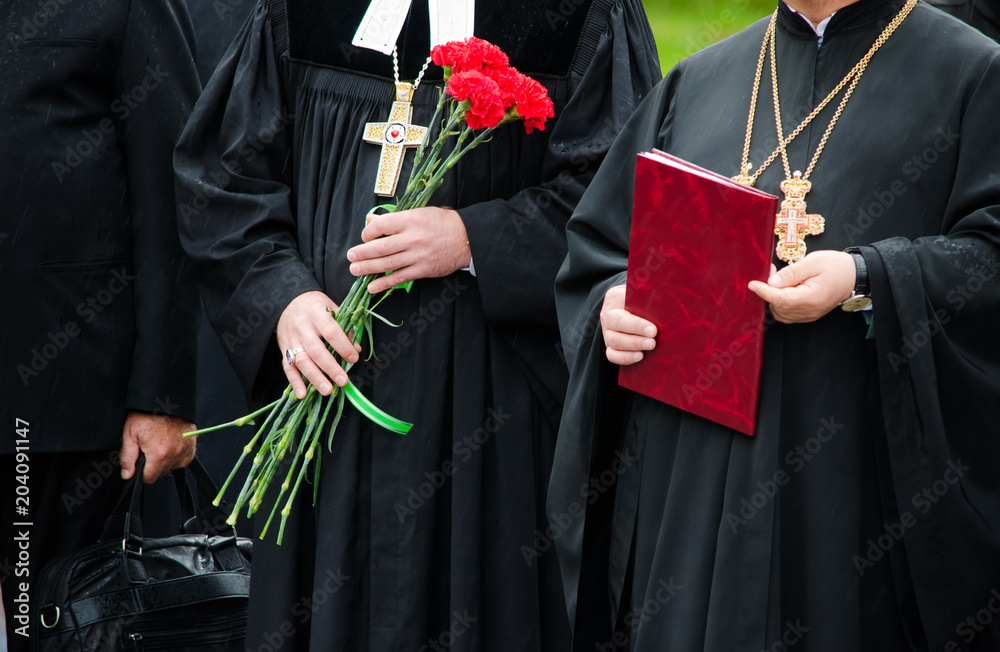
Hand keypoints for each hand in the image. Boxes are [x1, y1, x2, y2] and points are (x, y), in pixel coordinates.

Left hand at [120, 412, 196, 482]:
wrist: (166, 397)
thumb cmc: (147, 413)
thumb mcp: (130, 433)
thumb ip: (127, 457)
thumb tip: (127, 475)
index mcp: (159, 454)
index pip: (149, 478)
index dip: (142, 471)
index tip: (141, 461)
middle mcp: (175, 454)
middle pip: (161, 473)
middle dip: (154, 465)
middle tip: (149, 448)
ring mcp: (186, 450)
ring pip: (172, 467)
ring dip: (166, 460)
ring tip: (160, 443)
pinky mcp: (192, 446)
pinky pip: (183, 460)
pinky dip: (177, 455)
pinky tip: (170, 444)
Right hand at [276, 291, 362, 397]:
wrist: (289, 301)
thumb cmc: (316, 307)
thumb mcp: (332, 309)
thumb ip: (345, 328)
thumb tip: (357, 348)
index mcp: (316, 314)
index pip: (331, 332)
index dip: (343, 346)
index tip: (354, 358)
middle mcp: (302, 328)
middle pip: (316, 350)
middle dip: (330, 368)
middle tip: (343, 381)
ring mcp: (291, 340)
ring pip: (302, 361)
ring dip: (315, 378)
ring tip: (327, 390)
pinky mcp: (283, 349)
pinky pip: (288, 368)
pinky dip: (295, 382)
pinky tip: (302, 394)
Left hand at [346, 207, 471, 293]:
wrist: (467, 237)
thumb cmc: (442, 223)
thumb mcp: (419, 213)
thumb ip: (394, 218)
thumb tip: (370, 220)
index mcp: (410, 220)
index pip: (382, 226)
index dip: (368, 232)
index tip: (364, 236)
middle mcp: (412, 238)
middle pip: (381, 247)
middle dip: (362, 253)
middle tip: (350, 256)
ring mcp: (418, 255)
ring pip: (388, 263)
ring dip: (368, 268)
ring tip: (355, 270)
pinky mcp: (423, 270)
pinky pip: (400, 278)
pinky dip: (385, 283)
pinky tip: (372, 287)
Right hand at [600, 285, 656, 365]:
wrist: (628, 306)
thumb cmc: (639, 298)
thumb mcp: (640, 291)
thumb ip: (647, 294)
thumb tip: (664, 299)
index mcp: (614, 299)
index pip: (623, 309)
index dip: (636, 324)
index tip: (653, 330)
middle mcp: (608, 316)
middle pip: (617, 326)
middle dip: (635, 336)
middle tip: (652, 340)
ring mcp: (607, 332)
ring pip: (614, 342)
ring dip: (632, 347)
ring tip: (649, 347)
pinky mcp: (610, 345)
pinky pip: (612, 355)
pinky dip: (625, 358)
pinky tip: (639, 357)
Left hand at [748, 250, 855, 323]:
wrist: (856, 276)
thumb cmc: (837, 267)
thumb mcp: (814, 262)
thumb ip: (791, 273)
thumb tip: (772, 282)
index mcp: (810, 298)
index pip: (780, 299)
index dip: (764, 292)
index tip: (752, 284)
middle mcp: (808, 311)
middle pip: (778, 307)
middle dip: (769, 291)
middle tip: (771, 271)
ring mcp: (808, 315)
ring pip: (780, 312)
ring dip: (774, 297)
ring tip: (778, 278)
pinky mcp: (807, 314)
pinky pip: (787, 313)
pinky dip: (780, 302)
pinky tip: (784, 287)